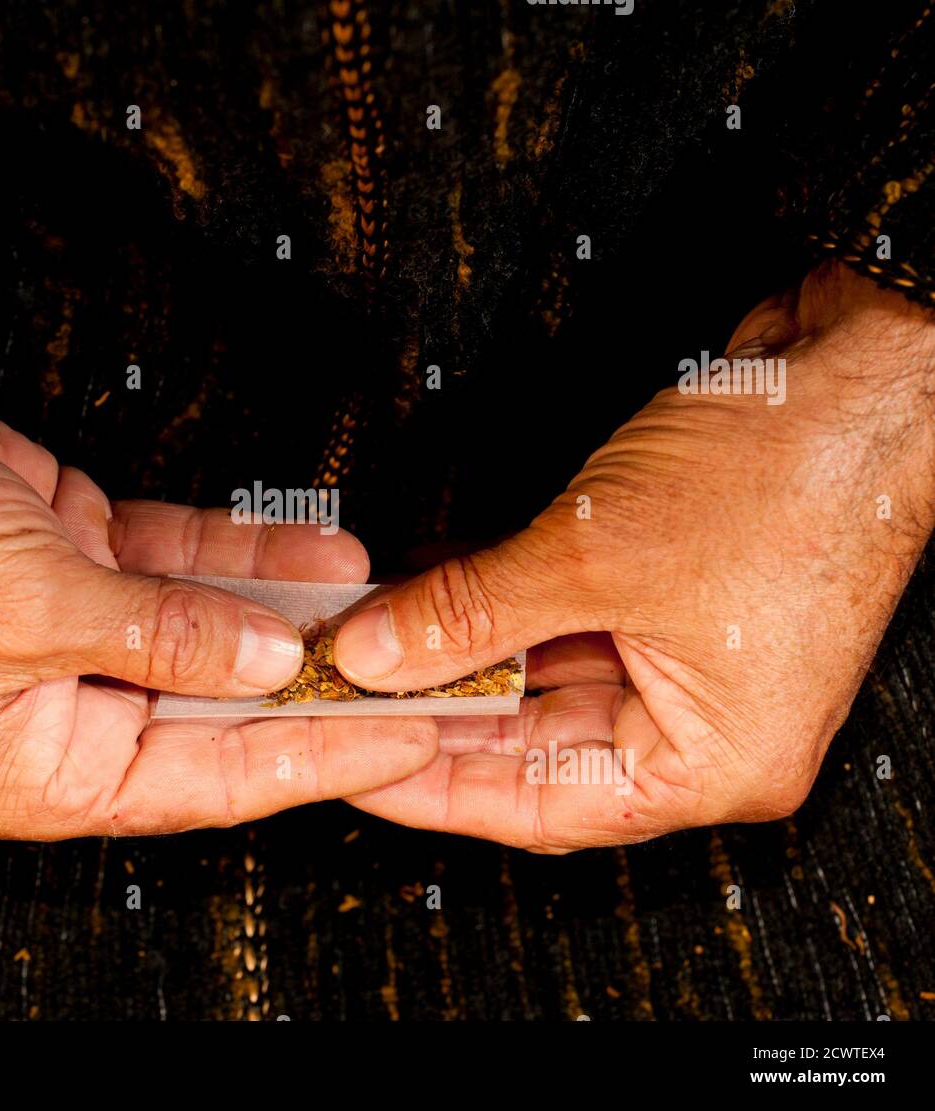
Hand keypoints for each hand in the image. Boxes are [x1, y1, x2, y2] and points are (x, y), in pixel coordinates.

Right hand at [0, 367, 436, 837]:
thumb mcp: (30, 611)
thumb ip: (165, 640)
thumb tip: (271, 665)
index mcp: (47, 768)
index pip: (219, 780)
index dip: (323, 759)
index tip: (410, 739)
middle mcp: (73, 709)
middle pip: (229, 709)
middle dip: (324, 685)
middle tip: (422, 672)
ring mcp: (85, 629)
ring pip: (219, 631)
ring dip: (296, 613)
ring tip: (385, 597)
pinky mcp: (87, 556)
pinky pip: (187, 564)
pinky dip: (248, 556)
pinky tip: (317, 550)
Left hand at [333, 262, 934, 850]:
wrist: (862, 363)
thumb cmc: (792, 474)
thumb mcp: (594, 557)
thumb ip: (472, 614)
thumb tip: (376, 656)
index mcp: (714, 760)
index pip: (540, 806)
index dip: (434, 790)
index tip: (356, 766)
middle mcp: (699, 719)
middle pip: (531, 740)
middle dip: (432, 709)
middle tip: (342, 693)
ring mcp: (679, 652)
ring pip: (535, 672)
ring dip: (451, 649)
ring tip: (365, 637)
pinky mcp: (658, 589)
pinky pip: (552, 613)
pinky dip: (488, 600)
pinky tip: (419, 585)